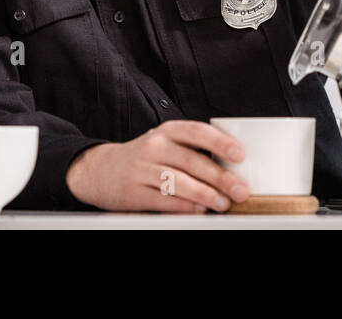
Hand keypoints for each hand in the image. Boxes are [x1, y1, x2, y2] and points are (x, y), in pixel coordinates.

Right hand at [66, 120, 252, 212]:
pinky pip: (162, 200)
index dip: (221, 142)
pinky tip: (198, 211)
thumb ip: (192, 151)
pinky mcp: (133, 192)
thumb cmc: (145, 158)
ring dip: (204, 194)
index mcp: (167, 131)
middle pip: (192, 161)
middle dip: (221, 177)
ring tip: (223, 203)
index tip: (240, 155)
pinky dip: (183, 207)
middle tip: (240, 190)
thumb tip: (231, 169)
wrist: (100, 170)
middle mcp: (154, 146)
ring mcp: (142, 169)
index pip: (198, 132)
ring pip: (178, 181)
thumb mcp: (165, 143)